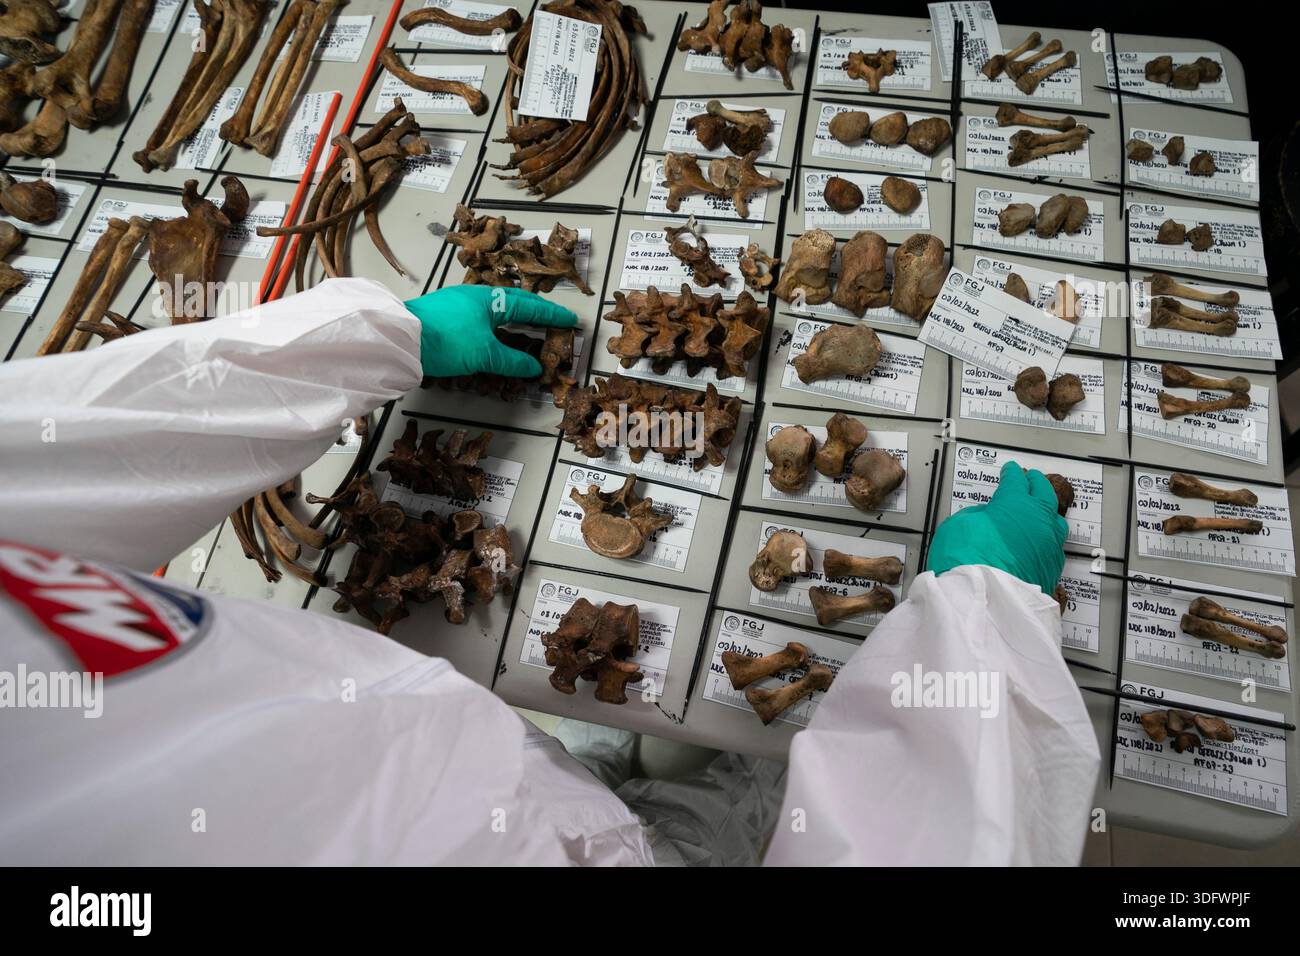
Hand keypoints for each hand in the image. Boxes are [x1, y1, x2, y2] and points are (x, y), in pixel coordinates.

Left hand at [404, 285, 576, 378]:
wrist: (401, 340)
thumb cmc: (446, 340)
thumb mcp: (484, 353)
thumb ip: (512, 361)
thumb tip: (535, 367)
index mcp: (490, 299)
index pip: (530, 306)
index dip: (552, 315)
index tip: (571, 320)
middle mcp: (476, 297)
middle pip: (514, 303)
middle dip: (536, 313)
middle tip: (554, 322)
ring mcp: (459, 305)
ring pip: (496, 310)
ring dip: (516, 320)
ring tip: (530, 330)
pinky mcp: (446, 317)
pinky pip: (482, 319)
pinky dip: (497, 327)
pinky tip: (497, 336)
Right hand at [926, 460, 1068, 595]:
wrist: (985, 599)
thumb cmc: (968, 561)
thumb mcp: (957, 525)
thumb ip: (975, 515)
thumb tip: (985, 517)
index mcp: (1015, 503)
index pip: (1016, 480)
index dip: (1011, 474)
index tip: (1011, 471)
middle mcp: (1038, 520)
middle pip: (1043, 493)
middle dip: (1036, 484)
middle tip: (1032, 479)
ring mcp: (1048, 544)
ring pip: (1056, 520)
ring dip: (1048, 511)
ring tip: (1043, 508)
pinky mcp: (1052, 568)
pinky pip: (1055, 545)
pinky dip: (1048, 538)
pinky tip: (1041, 540)